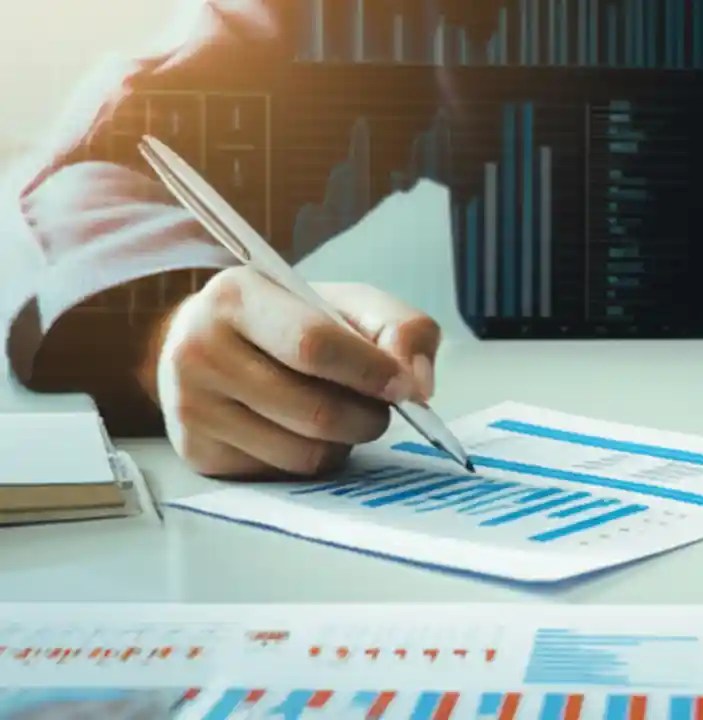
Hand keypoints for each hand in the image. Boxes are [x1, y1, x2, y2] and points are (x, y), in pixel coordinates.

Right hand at [147, 268, 440, 477]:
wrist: (210, 341)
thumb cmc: (290, 320)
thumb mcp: (348, 304)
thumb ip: (401, 328)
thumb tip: (419, 386)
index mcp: (237, 297)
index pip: (314, 345)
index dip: (371, 372)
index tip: (406, 387)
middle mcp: (199, 351)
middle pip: (315, 412)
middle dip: (368, 417)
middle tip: (379, 407)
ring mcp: (191, 408)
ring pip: (303, 453)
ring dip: (343, 442)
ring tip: (337, 413)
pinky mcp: (197, 453)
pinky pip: (283, 475)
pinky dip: (310, 459)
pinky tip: (300, 431)